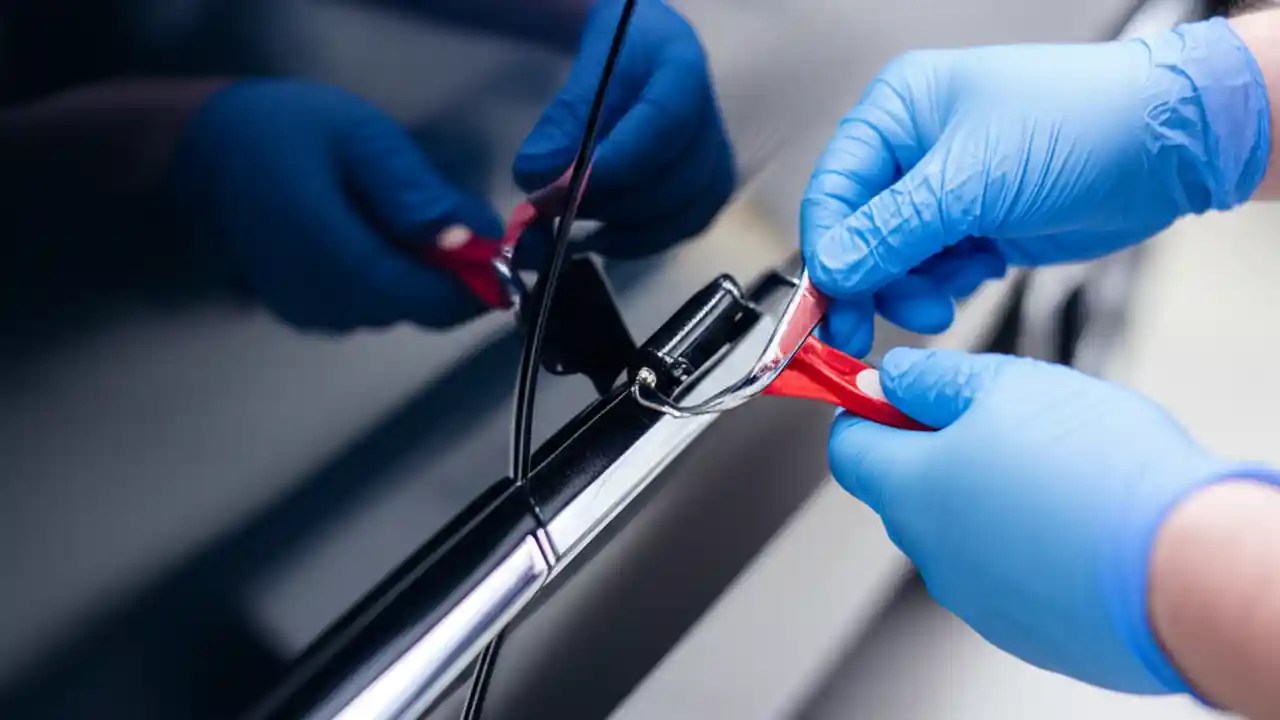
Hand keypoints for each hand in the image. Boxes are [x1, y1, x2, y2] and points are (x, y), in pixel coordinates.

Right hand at [170, 80, 502, 330]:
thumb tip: (468, 239)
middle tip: (441, 207)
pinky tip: (364, 229)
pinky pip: (367, 303)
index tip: (494, 241)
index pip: (433, 302)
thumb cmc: (281, 133)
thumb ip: (415, 193)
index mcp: (341, 264)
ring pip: (396, 307)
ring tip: (391, 209)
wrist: (199, 152)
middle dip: (447, 268)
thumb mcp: (360, 139)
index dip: (476, 281)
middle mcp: (328, 305)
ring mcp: (312, 315)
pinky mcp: (302, 312)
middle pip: (420, 308)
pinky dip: (384, 273)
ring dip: (414, 269)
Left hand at [514, 0, 733, 257]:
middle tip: (552, 202)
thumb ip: (562, 122)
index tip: (565, 188)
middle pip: (671, 180)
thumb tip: (536, 178)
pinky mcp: (708, 193)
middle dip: (607, 200)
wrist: (646, 55)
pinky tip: (599, 236)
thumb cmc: (617, 55)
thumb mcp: (583, 72)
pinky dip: (636, 241)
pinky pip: (680, 229)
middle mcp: (712, 121)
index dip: (617, 164)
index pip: (663, 124)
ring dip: (619, 225)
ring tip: (573, 212)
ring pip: (678, 214)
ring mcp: (716, 161)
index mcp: (684, 71)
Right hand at [802, 18, 1269, 355]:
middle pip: (856, 232)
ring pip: (893, 260)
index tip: (827, 309)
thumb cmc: (1079, 125)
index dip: (827, 254)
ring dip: (912, 289)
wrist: (1167, 147)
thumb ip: (892, 231)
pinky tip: (981, 270)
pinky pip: (934, 270)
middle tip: (864, 334)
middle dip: (869, 282)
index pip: (833, 191)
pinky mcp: (974, 224)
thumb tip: (832, 270)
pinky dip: (948, 284)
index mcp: (898, 111)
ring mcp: (945, 189)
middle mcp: (913, 148)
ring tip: (944, 297)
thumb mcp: (970, 181)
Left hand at [828, 348, 1243, 692]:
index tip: (899, 392)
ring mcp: (975, 597)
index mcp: (911, 489)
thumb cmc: (1098, 474)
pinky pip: (1007, 573)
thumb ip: (934, 381)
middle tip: (1003, 418)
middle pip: (907, 489)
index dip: (869, 411)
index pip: (849, 448)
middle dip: (941, 448)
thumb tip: (891, 379)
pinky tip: (1079, 520)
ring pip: (961, 531)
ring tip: (1060, 469)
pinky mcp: (1023, 629)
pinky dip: (1029, 543)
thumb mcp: (1007, 386)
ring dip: (990, 496)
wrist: (1181, 568)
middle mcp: (931, 552)